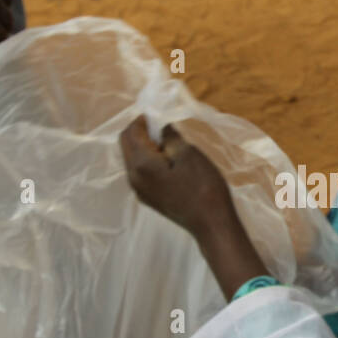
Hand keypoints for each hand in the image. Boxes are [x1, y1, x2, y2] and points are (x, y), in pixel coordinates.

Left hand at [120, 116, 235, 235]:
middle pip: (126, 145)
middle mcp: (133, 178)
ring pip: (132, 159)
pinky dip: (148, 160)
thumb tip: (160, 128)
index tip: (158, 114)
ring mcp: (139, 190)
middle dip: (140, 132)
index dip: (142, 119)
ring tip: (168, 143)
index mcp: (140, 164)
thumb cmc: (203, 186)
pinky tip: (168, 161)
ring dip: (144, 146)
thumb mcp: (188, 154)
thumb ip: (169, 136)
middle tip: (162, 126)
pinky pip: (140, 172)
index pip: (130, 132)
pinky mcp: (148, 198)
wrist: (211, 223)